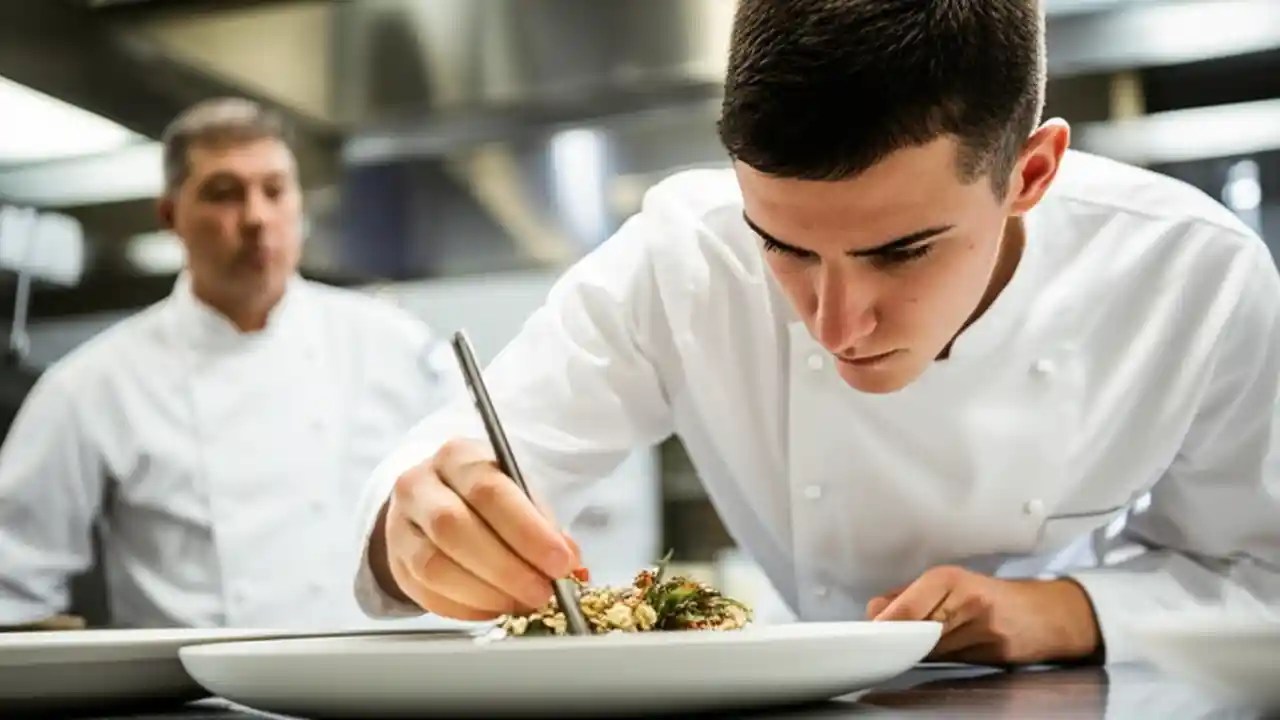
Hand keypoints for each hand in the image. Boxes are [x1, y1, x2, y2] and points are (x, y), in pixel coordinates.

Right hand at [368, 437, 579, 620]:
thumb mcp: (518, 492)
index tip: (559, 563)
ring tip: (520, 603)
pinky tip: (495, 608)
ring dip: (486, 593)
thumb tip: (570, 564)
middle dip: (506, 568)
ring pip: (434, 566)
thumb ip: (542, 524)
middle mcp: (419, 485)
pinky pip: (425, 593)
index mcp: (457, 456)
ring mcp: (399, 525)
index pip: (489, 491)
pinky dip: (466, 608)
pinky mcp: (395, 562)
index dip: (527, 532)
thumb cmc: (488, 497)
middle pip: (454, 528)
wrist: (434, 499)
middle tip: (542, 592)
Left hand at [866, 566, 1101, 665]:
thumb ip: (911, 596)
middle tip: (881, 643)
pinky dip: (938, 658)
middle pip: (918, 630)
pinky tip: (935, 653)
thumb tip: (874, 611)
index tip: (871, 632)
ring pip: (933, 649)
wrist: (1045, 613)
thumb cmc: (989, 595)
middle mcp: (967, 601)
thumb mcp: (950, 584)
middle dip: (899, 639)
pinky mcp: (995, 652)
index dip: (888, 623)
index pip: (908, 606)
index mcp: (949, 579)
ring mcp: (984, 629)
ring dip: (917, 651)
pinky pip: (953, 660)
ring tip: (910, 646)